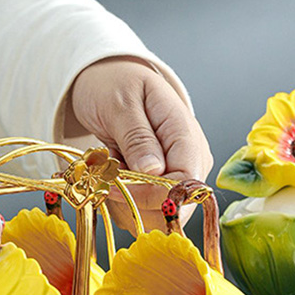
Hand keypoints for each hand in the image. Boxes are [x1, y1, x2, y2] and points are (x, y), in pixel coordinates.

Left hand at [66, 57, 212, 230]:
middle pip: (173, 207)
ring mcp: (176, 175)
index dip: (150, 194)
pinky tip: (109, 174)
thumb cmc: (114, 84)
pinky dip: (118, 199)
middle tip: (104, 174)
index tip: (114, 186)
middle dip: (133, 201)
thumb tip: (154, 171)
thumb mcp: (121, 103)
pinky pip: (141, 210)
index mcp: (187, 136)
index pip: (184, 184)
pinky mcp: (158, 185)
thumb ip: (138, 138)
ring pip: (154, 215)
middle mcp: (190, 160)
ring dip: (121, 200)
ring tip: (106, 167)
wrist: (106, 79)